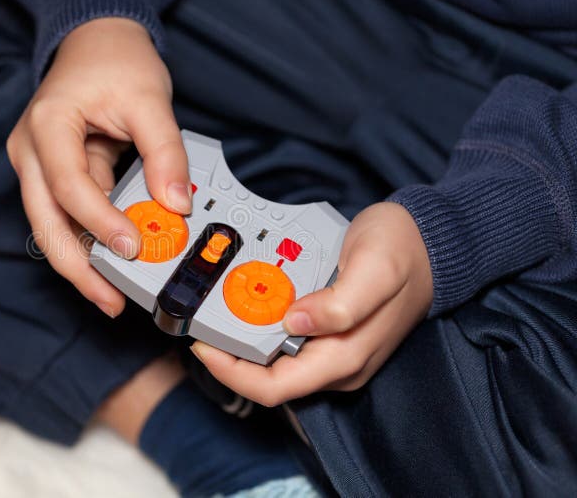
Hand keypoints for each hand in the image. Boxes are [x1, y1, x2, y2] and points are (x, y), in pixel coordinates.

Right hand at [6, 18, 190, 317]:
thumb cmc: (115, 60)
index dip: (99, 222)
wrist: (97, 40)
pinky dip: (89, 241)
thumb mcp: (149, 100)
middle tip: (109, 300)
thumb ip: (165, 153)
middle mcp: (32, 150)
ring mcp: (39, 164)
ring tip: (111, 294)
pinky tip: (110, 264)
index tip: (133, 247)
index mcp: (48, 125)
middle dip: (77, 266)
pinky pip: (69, 215)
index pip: (68, 186)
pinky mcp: (55, 174)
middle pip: (45, 221)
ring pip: (52, 226)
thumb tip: (176, 205)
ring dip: (80, 261)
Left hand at [191, 202, 432, 405]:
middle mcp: (336, 362)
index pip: (276, 387)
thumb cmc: (403, 252)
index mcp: (345, 356)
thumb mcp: (374, 269)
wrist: (428, 243)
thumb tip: (295, 323)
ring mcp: (333, 350)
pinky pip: (286, 341)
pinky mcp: (330, 333)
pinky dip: (260, 326)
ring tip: (217, 310)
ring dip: (243, 341)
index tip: (203, 346)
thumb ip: (340, 303)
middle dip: (230, 357)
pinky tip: (246, 302)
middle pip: (268, 379)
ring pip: (274, 361)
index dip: (232, 374)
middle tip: (202, 323)